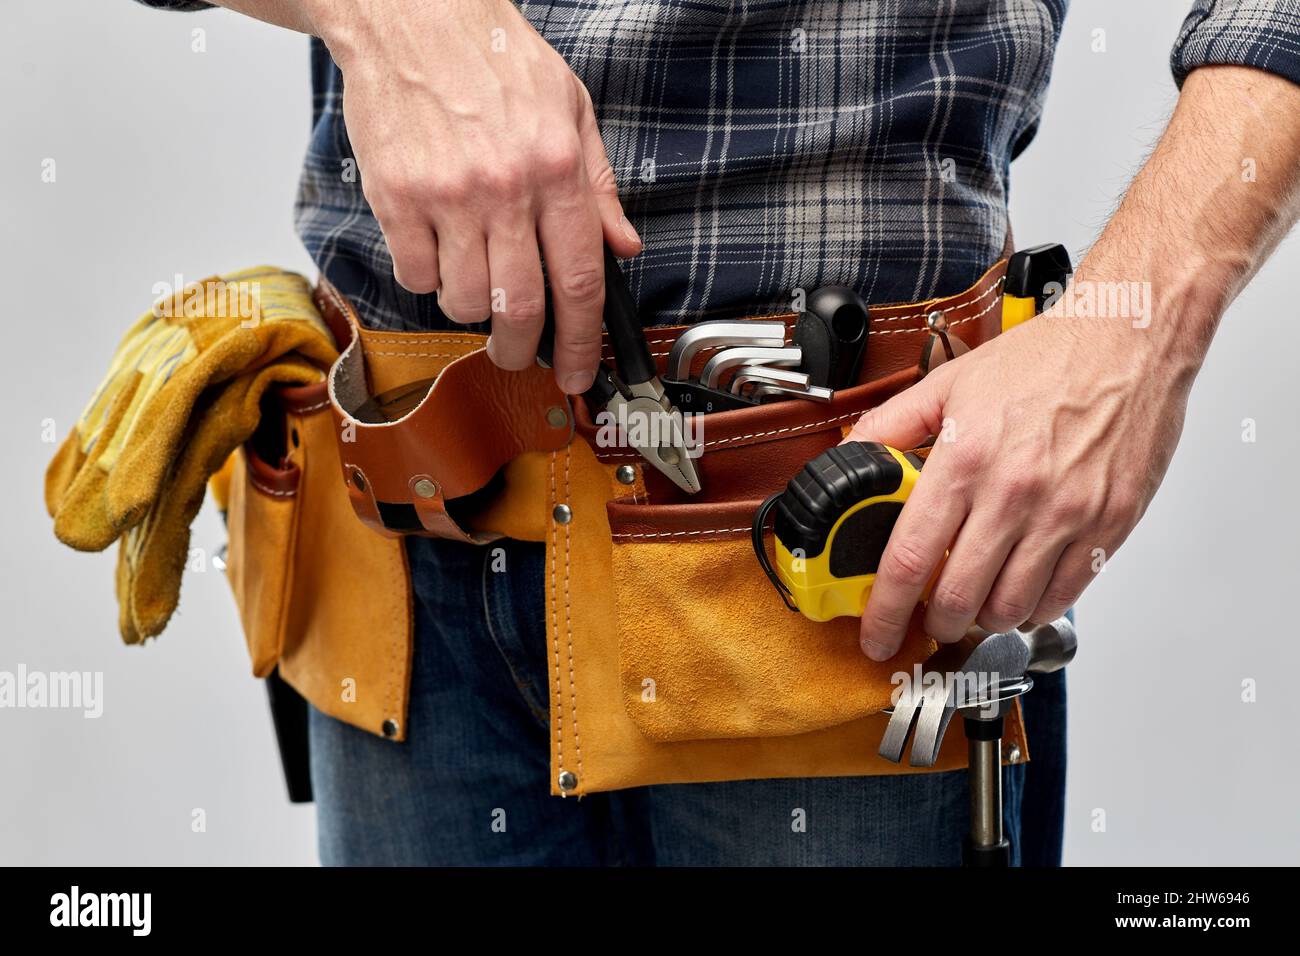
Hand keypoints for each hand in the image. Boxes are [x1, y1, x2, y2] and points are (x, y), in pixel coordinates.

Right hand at [309, 0, 641, 392]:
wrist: (412, 14)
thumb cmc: (494, 59)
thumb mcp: (572, 109)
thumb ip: (598, 187)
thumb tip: (623, 248)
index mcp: (558, 168)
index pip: (581, 281)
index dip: (583, 342)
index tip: (580, 372)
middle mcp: (506, 187)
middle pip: (522, 307)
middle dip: (523, 350)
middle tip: (518, 356)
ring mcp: (447, 195)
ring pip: (464, 300)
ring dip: (471, 306)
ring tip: (473, 274)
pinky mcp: (396, 196)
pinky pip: (415, 275)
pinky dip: (427, 276)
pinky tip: (435, 244)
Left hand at [843, 295, 1194, 660]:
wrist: (1129, 337)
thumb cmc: (1045, 358)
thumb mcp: (949, 384)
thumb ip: (891, 426)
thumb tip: (851, 456)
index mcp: (965, 459)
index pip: (909, 559)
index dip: (885, 611)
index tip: (876, 635)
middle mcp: (1014, 492)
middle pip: (959, 597)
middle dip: (935, 622)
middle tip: (929, 618)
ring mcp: (1065, 514)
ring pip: (1010, 607)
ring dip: (984, 619)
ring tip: (976, 601)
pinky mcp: (1109, 524)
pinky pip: (1063, 596)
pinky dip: (1034, 607)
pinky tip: (1022, 589)